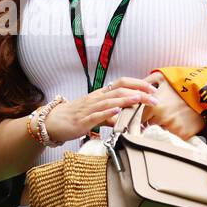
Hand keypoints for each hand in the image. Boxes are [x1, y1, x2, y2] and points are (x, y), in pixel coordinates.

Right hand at [43, 76, 159, 143]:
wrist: (52, 122)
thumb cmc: (75, 117)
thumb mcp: (96, 114)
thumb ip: (112, 115)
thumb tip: (128, 118)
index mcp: (100, 95)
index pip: (121, 84)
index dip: (137, 84)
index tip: (152, 90)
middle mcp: (96, 99)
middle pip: (119, 90)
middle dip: (139, 93)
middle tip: (154, 98)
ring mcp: (89, 109)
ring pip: (110, 100)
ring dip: (126, 99)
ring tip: (139, 99)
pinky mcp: (83, 120)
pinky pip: (96, 114)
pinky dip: (108, 111)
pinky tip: (118, 110)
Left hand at [140, 69, 206, 139]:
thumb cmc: (183, 83)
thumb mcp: (162, 77)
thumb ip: (144, 83)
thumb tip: (133, 89)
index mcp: (154, 106)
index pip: (138, 118)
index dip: (141, 116)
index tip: (144, 116)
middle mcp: (162, 118)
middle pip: (148, 126)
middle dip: (151, 122)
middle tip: (159, 115)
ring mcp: (173, 128)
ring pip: (160, 131)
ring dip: (162, 127)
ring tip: (171, 118)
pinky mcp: (183, 134)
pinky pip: (173, 137)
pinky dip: (174, 132)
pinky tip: (179, 123)